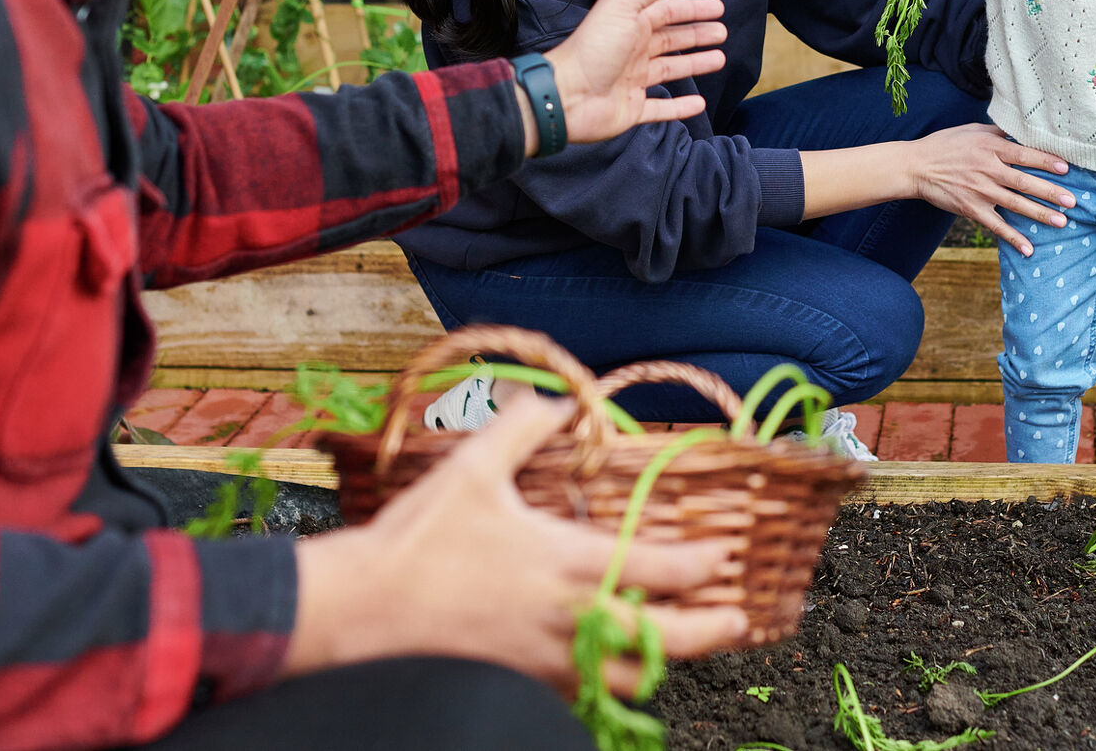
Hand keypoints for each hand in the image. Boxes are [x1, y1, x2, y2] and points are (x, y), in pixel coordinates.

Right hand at [286, 396, 746, 691]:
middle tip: (735, 620)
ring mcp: (544, 662)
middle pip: (661, 642)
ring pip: (625, 679)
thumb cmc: (417, 543)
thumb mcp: (472, 470)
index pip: (659, 570)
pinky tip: (605, 670)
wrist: (360, 614)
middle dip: (708, 632)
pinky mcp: (517, 685)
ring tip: (679, 649)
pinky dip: (606, 684)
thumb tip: (556, 401)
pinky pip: (579, 694)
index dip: (702, 566)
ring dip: (660, 663)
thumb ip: (520, 428)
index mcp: (567, 564)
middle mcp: (567, 620)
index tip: (723, 557)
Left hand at [536, 0, 727, 151]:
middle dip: (697, 34)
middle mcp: (633, 50)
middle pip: (672, 39)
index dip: (693, 8)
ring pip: (671, 70)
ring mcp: (633, 80)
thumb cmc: (595, 47)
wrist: (567, 94)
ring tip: (719, 59)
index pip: (668, 11)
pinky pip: (662, 108)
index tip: (718, 8)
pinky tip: (699, 103)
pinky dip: (681, 106)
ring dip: (695, 64)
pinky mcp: (633, 108)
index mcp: (631, 24)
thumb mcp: (626, 5)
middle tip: (722, 32)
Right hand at [906, 123, 1075, 256]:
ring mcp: (980, 191)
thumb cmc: (945, 145)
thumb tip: (1022, 131)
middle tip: (1072, 201)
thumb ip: (998, 134)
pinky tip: (1029, 248)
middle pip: (1024, 182)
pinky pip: (996, 226)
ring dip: (1039, 214)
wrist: (916, 167)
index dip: (1046, 161)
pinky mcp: (971, 209)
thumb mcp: (972, 131)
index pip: (1024, 154)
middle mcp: (988, 170)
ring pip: (1015, 204)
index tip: (1066, 168)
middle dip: (1050, 192)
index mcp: (991, 148)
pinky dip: (1013, 238)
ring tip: (1061, 222)